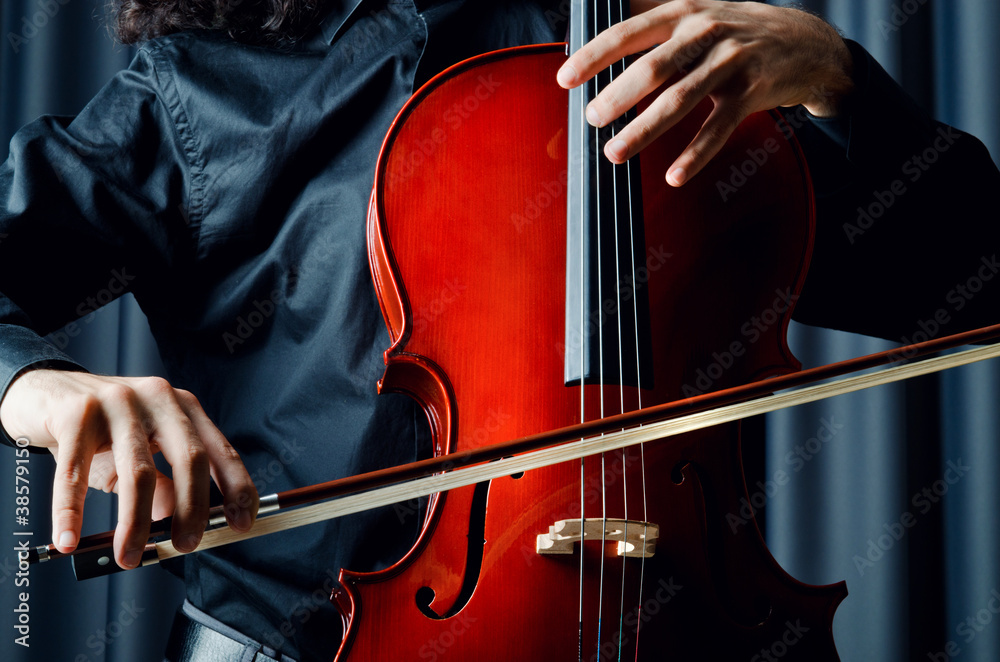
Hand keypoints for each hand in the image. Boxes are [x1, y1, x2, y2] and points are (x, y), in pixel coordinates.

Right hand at [0, 369, 257, 567]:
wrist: (41, 390)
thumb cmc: (100, 430)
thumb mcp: (140, 455)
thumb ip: (165, 486)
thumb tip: (178, 526)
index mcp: (183, 408)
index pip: (220, 450)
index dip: (236, 488)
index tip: (242, 523)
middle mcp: (158, 399)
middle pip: (189, 458)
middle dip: (193, 509)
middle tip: (187, 545)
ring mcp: (118, 402)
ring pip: (138, 471)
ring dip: (135, 523)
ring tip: (130, 557)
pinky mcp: (76, 413)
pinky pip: (75, 473)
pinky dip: (71, 512)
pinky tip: (68, 541)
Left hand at [557, 0, 853, 184]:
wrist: (806, 42)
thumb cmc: (737, 30)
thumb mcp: (696, 12)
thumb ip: (651, 26)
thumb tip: (593, 45)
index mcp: (683, 11)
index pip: (630, 32)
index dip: (595, 55)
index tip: (565, 79)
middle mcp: (705, 31)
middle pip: (653, 67)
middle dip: (617, 96)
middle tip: (591, 119)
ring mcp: (730, 61)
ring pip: (680, 100)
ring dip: (644, 129)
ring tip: (614, 152)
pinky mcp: (751, 91)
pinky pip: (717, 128)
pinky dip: (695, 154)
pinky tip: (674, 176)